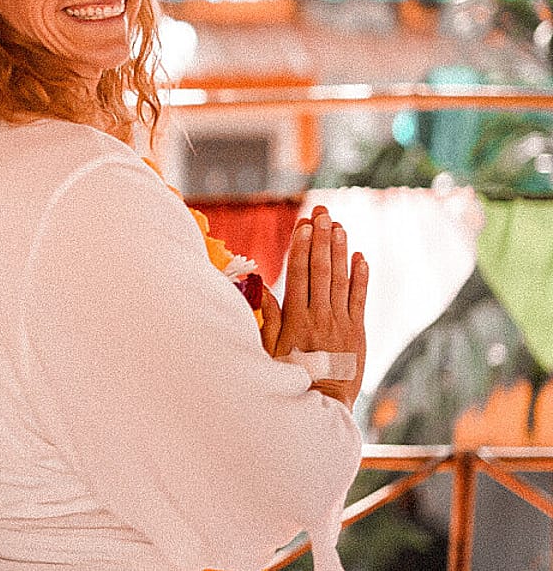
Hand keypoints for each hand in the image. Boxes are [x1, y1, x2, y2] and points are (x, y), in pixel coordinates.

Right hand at [259, 206, 367, 408]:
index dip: (301, 247)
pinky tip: (360, 257)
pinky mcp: (357, 333)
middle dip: (321, 239)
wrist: (322, 406)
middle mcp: (319, 316)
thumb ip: (268, 315)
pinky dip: (361, 277)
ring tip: (340, 227)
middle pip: (321, 270)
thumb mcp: (269, 349)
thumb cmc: (290, 377)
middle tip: (323, 213)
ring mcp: (341, 323)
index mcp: (295, 319)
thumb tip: (259, 283)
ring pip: (341, 280)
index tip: (303, 225)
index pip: (298, 274)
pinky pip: (360, 299)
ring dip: (340, 251)